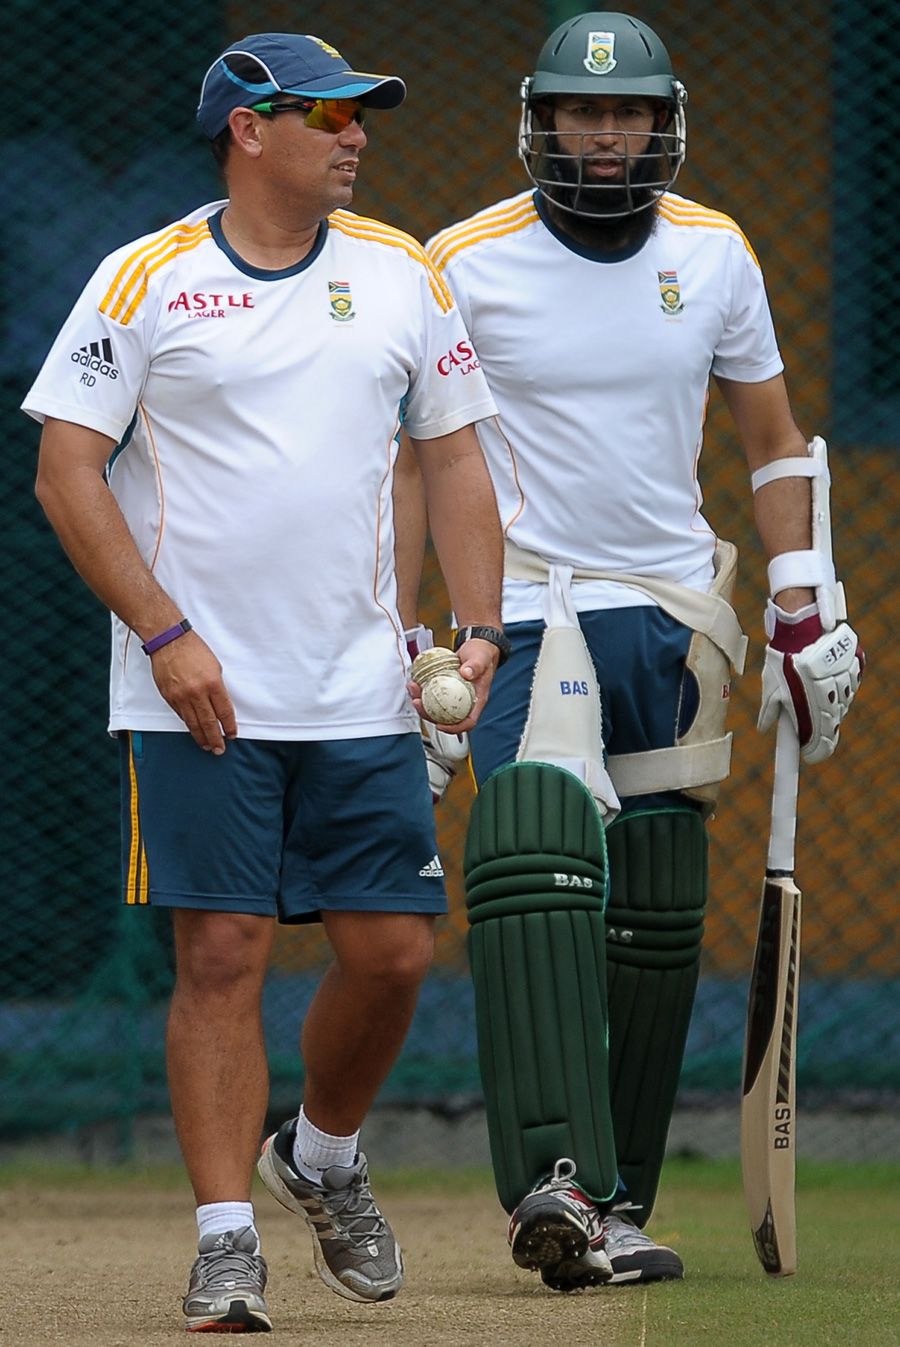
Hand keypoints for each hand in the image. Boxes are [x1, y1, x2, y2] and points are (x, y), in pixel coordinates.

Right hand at [148, 631, 236, 753]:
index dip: (228, 726)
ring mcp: (182, 696)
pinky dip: (189, 725)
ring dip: (201, 737)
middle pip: (209, 723)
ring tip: (206, 746)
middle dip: (215, 738)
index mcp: (213, 683)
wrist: (169, 641)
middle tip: (219, 750)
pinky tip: (194, 730)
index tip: (232, 735)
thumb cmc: (194, 650)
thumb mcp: (214, 666)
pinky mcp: (170, 697)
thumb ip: (217, 688)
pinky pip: (181, 715)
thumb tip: (219, 706)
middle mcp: (197, 693)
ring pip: (193, 723)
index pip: (224, 712)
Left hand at [404, 623, 475, 799]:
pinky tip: (410, 681)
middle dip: (428, 714)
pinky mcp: (442, 687)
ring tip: (409, 688)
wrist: (478, 640)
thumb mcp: (481, 657)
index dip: (452, 728)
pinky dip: (420, 690)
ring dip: (420, 701)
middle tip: (415, 702)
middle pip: (445, 716)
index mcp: (476, 702)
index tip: (438, 724)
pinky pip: (430, 693)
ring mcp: (451, 695)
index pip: (466, 723)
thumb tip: (465, 674)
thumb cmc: (482, 651)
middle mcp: (462, 702)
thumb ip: (476, 666)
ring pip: (435, 705)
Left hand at [758, 602, 863, 763]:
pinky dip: (838, 683)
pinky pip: (849, 683)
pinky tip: (824, 674)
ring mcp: (849, 684)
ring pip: (841, 703)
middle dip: (819, 727)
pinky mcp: (857, 667)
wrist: (803, 625)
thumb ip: (769, 711)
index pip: (821, 746)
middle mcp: (836, 702)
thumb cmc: (783, 657)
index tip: (808, 756)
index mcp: (814, 711)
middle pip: (832, 725)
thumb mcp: (771, 686)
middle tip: (807, 722)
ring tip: (812, 687)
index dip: (814, 753)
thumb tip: (763, 728)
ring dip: (829, 703)